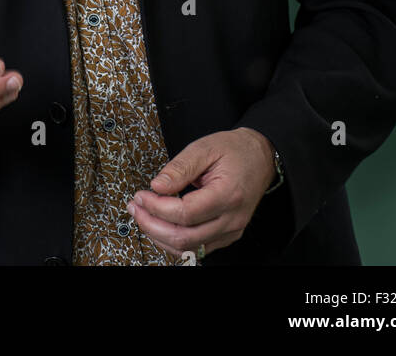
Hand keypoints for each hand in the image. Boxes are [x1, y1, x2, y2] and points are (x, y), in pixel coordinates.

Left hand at [126, 128, 276, 260]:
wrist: (260, 156)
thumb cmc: (235, 150)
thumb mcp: (205, 147)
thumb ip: (180, 167)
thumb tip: (157, 186)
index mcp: (228, 194)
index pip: (186, 213)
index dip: (158, 208)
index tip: (141, 196)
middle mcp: (232, 218)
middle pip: (185, 237)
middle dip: (153, 226)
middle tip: (136, 208)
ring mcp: (231, 230)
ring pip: (189, 248)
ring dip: (161, 236)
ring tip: (143, 216)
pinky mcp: (227, 235)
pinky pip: (197, 247)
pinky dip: (175, 240)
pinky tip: (161, 225)